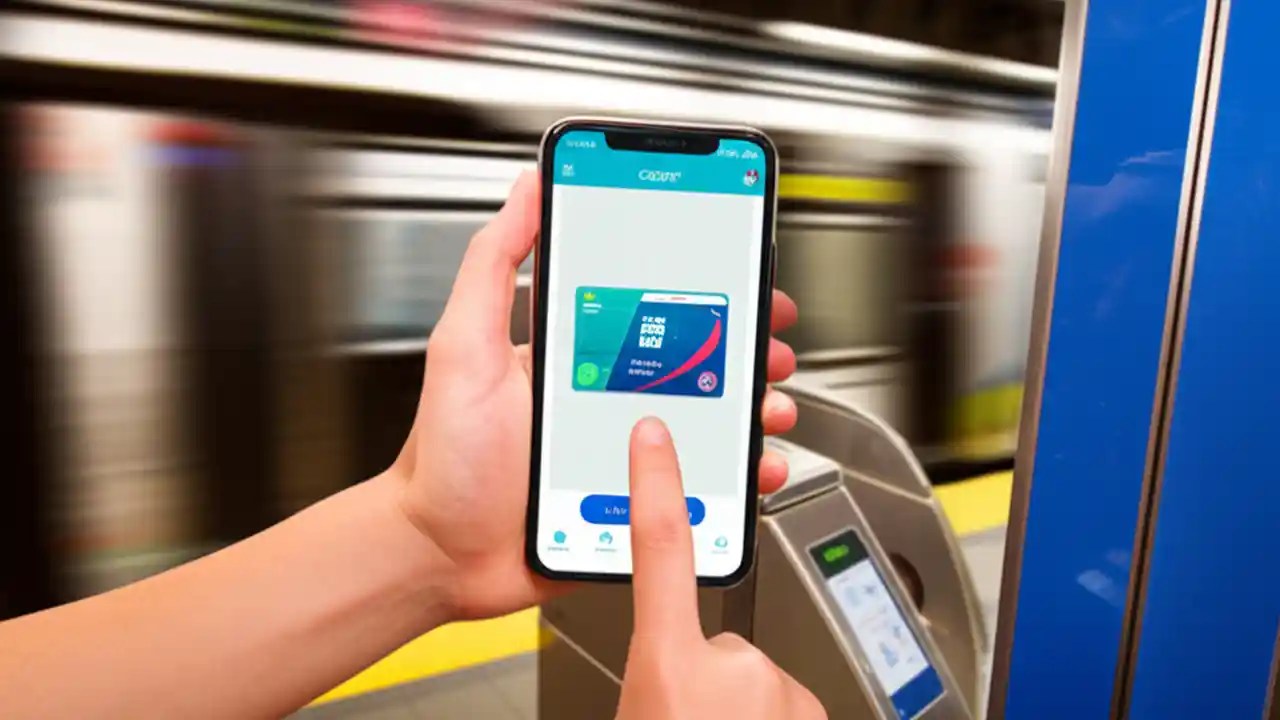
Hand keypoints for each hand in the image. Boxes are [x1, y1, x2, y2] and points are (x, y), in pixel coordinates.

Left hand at [388, 171, 801, 621]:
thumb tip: (527, 190)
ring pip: (706, 423)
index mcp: (575, 356)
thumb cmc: (444, 457)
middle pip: (692, 364)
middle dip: (743, 351)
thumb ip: (492, 265)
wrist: (440, 553)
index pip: (649, 309)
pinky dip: (735, 476)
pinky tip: (752, 467)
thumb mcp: (464, 345)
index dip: (702, 290)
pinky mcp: (632, 501)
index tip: (740, 276)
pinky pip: (697, 484)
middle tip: (769, 348)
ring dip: (750, 409)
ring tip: (767, 406)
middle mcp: (604, 399)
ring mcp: (622, 451)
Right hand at [616, 418, 825, 718]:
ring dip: (736, 706)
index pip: (661, 549)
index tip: (654, 437)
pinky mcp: (817, 710)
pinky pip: (786, 701)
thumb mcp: (636, 711)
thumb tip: (669, 666)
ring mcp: (783, 691)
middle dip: (708, 672)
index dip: (658, 485)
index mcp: (670, 666)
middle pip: (719, 636)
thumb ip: (652, 670)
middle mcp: (734, 670)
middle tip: (691, 717)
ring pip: (754, 676)